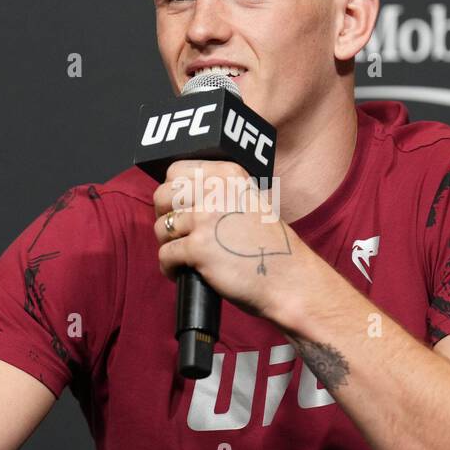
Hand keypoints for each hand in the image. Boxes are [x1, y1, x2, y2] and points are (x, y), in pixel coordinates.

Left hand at [152, 160, 310, 319]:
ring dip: (167, 245)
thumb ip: (217, 192)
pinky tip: (182, 273)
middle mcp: (215, 190)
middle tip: (178, 234)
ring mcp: (205, 218)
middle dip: (165, 217)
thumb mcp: (247, 201)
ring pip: (161, 227)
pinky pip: (165, 255)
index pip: (176, 170)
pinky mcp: (198, 248)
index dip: (172, 192)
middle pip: (163, 196)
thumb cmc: (267, 246)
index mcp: (228, 174)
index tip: (180, 209)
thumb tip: (174, 196)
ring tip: (183, 257)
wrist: (288, 279)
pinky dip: (170, 268)